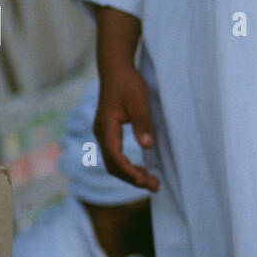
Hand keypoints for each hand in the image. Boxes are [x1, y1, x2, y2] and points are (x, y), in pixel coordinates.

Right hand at [94, 62, 159, 191]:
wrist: (115, 69)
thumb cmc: (128, 83)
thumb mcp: (139, 101)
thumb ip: (142, 123)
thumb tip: (147, 145)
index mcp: (106, 127)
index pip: (115, 157)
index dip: (129, 172)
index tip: (145, 181)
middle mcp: (101, 133)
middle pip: (113, 165)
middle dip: (132, 178)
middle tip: (155, 186)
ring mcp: (103, 133)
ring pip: (113, 162)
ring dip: (130, 174)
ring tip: (151, 182)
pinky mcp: (108, 132)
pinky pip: (115, 156)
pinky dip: (127, 166)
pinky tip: (140, 170)